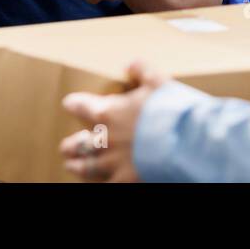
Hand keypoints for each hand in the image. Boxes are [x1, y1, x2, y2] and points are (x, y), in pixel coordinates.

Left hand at [60, 61, 169, 182]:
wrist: (184, 142)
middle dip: (71, 145)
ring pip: (87, 166)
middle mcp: (106, 138)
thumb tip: (130, 64)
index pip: (83, 106)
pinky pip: (105, 184)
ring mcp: (114, 162)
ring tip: (70, 165)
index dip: (74, 104)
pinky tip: (94, 183)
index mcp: (110, 112)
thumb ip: (142, 70)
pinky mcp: (125, 179)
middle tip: (65, 147)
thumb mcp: (158, 81)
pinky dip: (98, 183)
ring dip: (77, 165)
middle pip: (80, 143)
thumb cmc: (170, 109)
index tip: (68, 103)